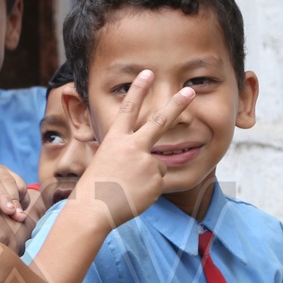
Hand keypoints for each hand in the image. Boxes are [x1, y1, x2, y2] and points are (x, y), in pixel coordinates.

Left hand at [0, 160, 32, 224]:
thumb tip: (9, 208)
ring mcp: (3, 170)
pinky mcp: (12, 177)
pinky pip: (23, 189)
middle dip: (14, 200)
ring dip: (20, 202)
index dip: (2, 196)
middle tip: (19, 218)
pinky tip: (16, 213)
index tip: (10, 211)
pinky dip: (22, 201)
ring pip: (19, 184)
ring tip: (18, 218)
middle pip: (8, 180)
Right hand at [68, 70, 195, 228]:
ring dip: (147, 177)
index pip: (127, 109)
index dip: (138, 90)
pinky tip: (134, 194)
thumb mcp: (104, 162)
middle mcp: (132, 146)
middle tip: (189, 92)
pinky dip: (149, 190)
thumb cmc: (94, 189)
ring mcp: (145, 162)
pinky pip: (158, 182)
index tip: (147, 73)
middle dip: (176, 105)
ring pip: (157, 165)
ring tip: (128, 187)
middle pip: (159, 121)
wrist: (93, 210)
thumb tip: (149, 158)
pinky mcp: (155, 179)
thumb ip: (125, 154)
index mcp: (114, 140)